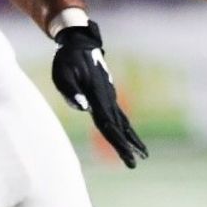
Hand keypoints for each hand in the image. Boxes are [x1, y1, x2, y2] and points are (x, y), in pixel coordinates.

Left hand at [50, 21, 148, 168]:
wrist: (79, 43)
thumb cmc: (67, 59)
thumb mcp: (62, 74)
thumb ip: (72, 92)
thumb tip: (84, 108)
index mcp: (97, 94)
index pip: (108, 124)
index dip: (117, 141)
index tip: (127, 155)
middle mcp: (107, 97)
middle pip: (118, 126)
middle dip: (127, 146)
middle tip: (136, 163)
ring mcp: (109, 95)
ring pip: (122, 121)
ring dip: (131, 138)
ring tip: (143, 154)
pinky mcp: (107, 94)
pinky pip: (118, 115)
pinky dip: (125, 128)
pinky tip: (129, 138)